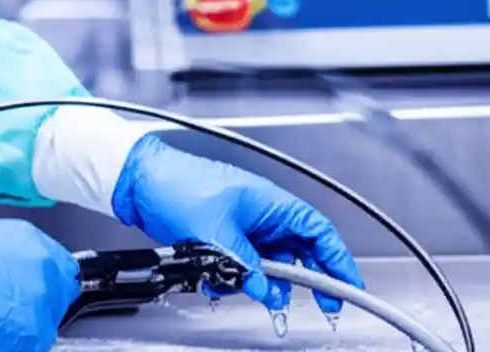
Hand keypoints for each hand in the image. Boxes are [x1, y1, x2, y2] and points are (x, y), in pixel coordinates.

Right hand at [0, 219, 79, 351]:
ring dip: (26, 327)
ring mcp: (43, 298)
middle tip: (13, 313)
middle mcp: (46, 267)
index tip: (39, 295)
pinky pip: (33, 344)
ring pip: (46, 324)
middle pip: (60, 297)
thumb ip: (15, 258)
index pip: (62, 269)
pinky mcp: (32, 329)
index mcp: (35, 241)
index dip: (49, 285)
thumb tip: (18, 276)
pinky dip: (13, 344)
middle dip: (41, 307)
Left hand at [111, 135, 363, 312]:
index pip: (318, 232)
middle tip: (322, 307)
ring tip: (259, 296)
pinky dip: (239, 279)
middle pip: (300, 252)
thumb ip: (243, 263)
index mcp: (272, 202)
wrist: (141, 181)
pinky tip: (221, 284)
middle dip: (309, 280)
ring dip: (266, 283)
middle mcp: (264, 214)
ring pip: (271, 263)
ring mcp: (245, 226)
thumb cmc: (179, 185)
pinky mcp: (225, 237)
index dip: (338, 260)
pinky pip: (244, 265)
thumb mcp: (216, 229)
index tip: (348, 286)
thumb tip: (263, 289)